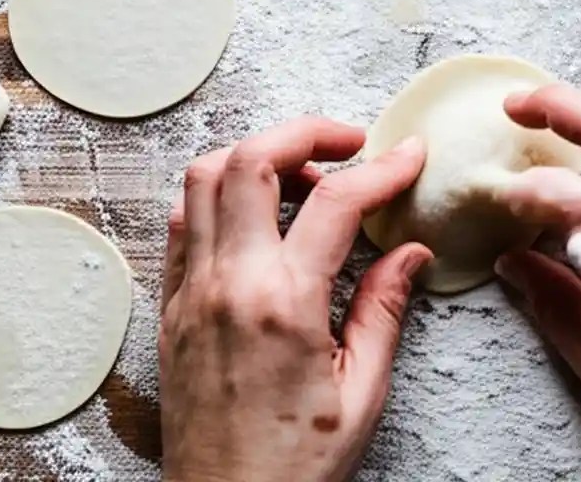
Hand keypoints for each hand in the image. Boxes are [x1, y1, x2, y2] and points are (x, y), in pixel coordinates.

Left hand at [160, 117, 431, 481]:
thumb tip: (410, 252)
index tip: (411, 157)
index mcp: (283, 305)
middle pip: (252, 159)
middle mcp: (227, 285)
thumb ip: (384, 309)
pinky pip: (181, 223)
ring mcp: (189, 293)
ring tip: (305, 177)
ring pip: (203, 178)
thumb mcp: (362, 393)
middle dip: (307, 132)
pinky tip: (258, 218)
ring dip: (257, 157)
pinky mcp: (169, 309)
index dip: (382, 167)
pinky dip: (218, 196)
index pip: (336, 201)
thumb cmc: (295, 467)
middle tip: (351, 142)